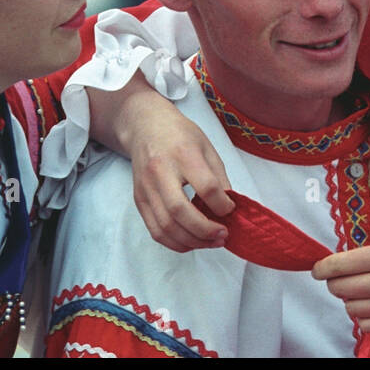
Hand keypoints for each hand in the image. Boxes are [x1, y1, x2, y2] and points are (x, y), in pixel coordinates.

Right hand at [94, 83, 234, 252]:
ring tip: (211, 242)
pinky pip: (155, 230)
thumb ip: (219, 178)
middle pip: (180, 211)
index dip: (222, 205)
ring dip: (192, 242)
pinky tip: (191, 242)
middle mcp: (161, 172)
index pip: (206, 186)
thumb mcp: (207, 147)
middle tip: (223, 235)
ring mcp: (146, 187)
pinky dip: (174, 243)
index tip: (230, 209)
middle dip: (205, 230)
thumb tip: (229, 208)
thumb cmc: (179, 135)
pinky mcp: (139, 199)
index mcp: (183, 154)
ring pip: (166, 226)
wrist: (146, 127)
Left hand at [311, 233, 369, 333]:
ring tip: (361, 293)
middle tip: (339, 279)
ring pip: (351, 308)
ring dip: (350, 301)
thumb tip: (345, 265)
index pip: (339, 264)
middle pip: (340, 288)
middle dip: (334, 284)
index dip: (322, 268)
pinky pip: (367, 325)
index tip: (318, 270)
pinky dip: (364, 317)